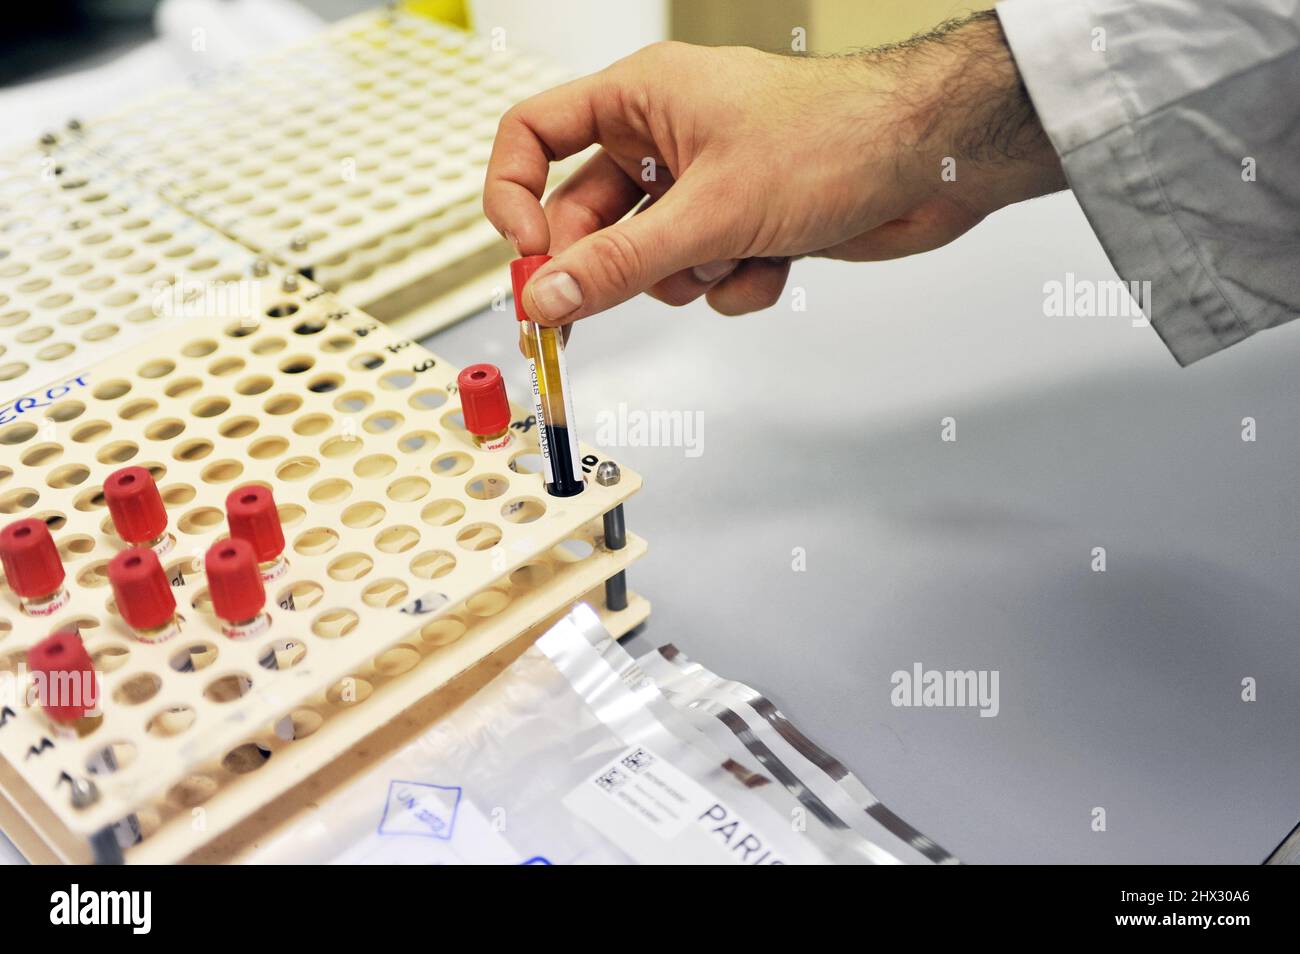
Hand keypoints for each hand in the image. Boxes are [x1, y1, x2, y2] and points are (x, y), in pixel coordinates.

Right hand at [484, 12, 1065, 324]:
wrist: (933, 160)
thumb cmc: (836, 136)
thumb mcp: (709, 211)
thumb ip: (618, 264)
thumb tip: (547, 296)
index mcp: (640, 100)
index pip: (534, 135)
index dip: (513, 196)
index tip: (523, 256)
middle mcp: (665, 139)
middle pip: (589, 217)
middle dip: (607, 266)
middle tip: (591, 309)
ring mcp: (705, 184)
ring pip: (649, 258)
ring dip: (685, 276)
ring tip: (730, 255)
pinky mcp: (743, 225)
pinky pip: (704, 274)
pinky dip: (734, 282)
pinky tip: (774, 261)